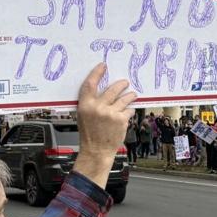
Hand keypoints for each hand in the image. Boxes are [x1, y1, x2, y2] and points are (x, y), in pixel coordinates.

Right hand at [75, 64, 137, 188]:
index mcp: (85, 105)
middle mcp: (97, 107)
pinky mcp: (121, 119)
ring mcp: (110, 113)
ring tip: (132, 94)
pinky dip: (129, 111)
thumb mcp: (84, 116)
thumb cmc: (89, 134)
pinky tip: (127, 113)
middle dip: (121, 84)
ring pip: (124, 98)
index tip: (103, 66)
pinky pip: (128, 110)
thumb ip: (91, 103)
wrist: (96, 150)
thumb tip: (102, 90)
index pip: (90, 84)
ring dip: (130, 95)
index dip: (97, 73)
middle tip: (125, 82)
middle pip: (112, 89)